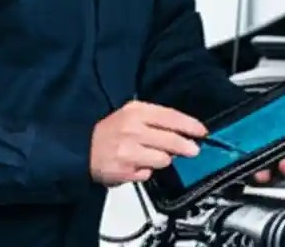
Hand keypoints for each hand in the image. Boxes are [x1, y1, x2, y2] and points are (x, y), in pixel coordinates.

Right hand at [90, 100, 206, 186]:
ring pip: (164, 159)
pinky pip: (148, 173)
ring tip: (151, 156)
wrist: (83, 149)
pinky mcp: (126, 170)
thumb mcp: (130, 115)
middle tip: (193, 150)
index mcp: (136, 111)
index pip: (171, 116)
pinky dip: (146, 171)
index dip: (190, 125)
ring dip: (163, 160)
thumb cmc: (109, 133)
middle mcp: (133, 129)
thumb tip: (184, 131)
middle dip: (187, 147)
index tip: (202, 131)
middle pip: (172, 140)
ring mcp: (129, 150)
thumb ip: (155, 121)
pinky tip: (137, 165)